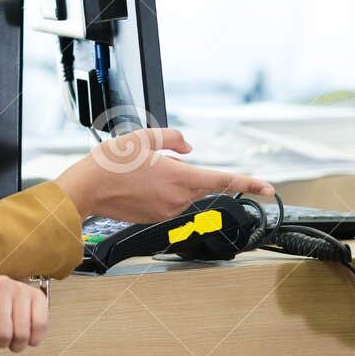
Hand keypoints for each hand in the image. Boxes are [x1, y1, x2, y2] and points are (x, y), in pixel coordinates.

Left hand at [0, 275, 48, 355]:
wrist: (1, 287)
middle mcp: (0, 286)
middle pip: (4, 333)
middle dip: (2, 345)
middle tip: (1, 343)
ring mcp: (21, 289)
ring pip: (22, 332)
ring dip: (18, 344)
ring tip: (13, 340)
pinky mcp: (38, 295)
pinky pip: (40, 325)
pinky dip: (35, 338)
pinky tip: (28, 337)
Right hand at [54, 128, 274, 224]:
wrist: (86, 189)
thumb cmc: (112, 162)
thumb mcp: (144, 137)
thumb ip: (173, 139)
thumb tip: (188, 148)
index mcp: (181, 178)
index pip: (223, 180)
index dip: (249, 183)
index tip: (268, 187)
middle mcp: (177, 199)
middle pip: (197, 183)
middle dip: (184, 170)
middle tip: (152, 160)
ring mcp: (166, 211)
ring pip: (182, 191)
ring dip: (170, 179)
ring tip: (139, 172)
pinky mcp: (154, 218)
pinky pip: (167, 201)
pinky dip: (159, 190)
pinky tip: (136, 183)